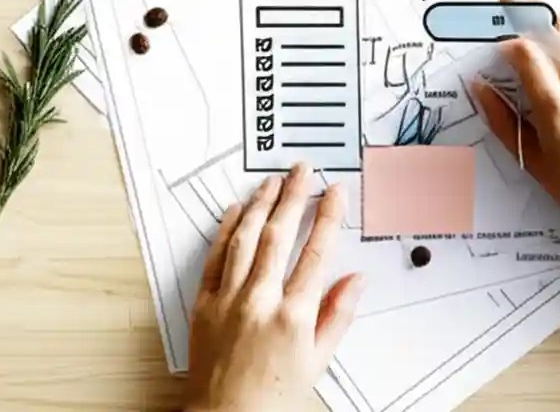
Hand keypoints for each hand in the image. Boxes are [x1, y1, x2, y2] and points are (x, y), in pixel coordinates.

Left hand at [185, 163, 364, 411]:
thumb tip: (355, 281)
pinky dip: (224, 230)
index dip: (328, 216)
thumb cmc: (271, 399)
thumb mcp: (318, 361)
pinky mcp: (204, 304)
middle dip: (294, 196)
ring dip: (260, 204)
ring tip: (272, 182)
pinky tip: (234, 211)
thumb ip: (338, 316)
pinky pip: (214, 257)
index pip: (316, 251)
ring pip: (245, 238)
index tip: (334, 193)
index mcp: (294, 316)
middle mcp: (259, 301)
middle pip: (279, 234)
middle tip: (303, 171)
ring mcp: (229, 299)